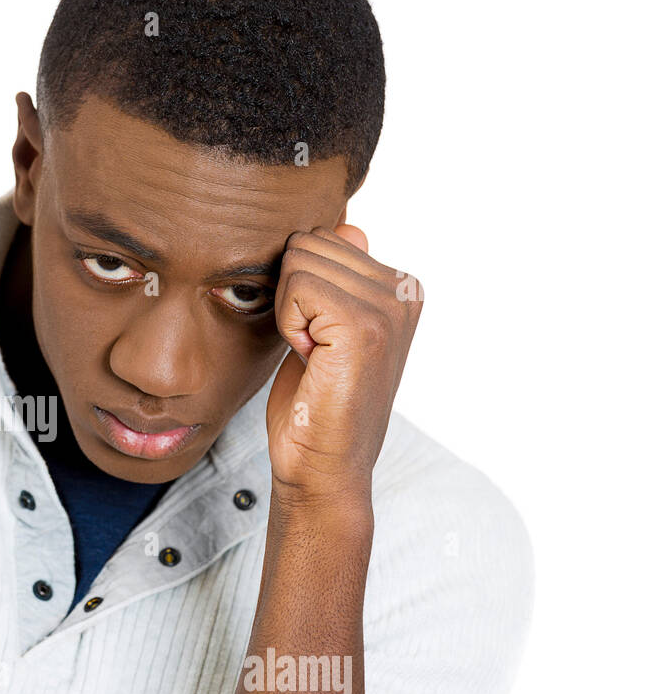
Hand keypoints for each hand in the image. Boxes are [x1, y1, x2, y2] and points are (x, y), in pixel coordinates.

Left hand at [265, 223, 422, 506]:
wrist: (321, 466)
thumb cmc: (314, 404)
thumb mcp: (323, 328)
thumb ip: (337, 277)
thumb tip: (347, 227)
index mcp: (401, 286)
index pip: (323, 237)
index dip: (299, 288)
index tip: (317, 337)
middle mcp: (405, 290)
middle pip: (309, 243)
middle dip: (292, 296)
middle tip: (312, 348)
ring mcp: (390, 307)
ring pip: (299, 261)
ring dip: (289, 312)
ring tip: (313, 355)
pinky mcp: (365, 326)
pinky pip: (297, 286)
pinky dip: (288, 323)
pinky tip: (309, 358)